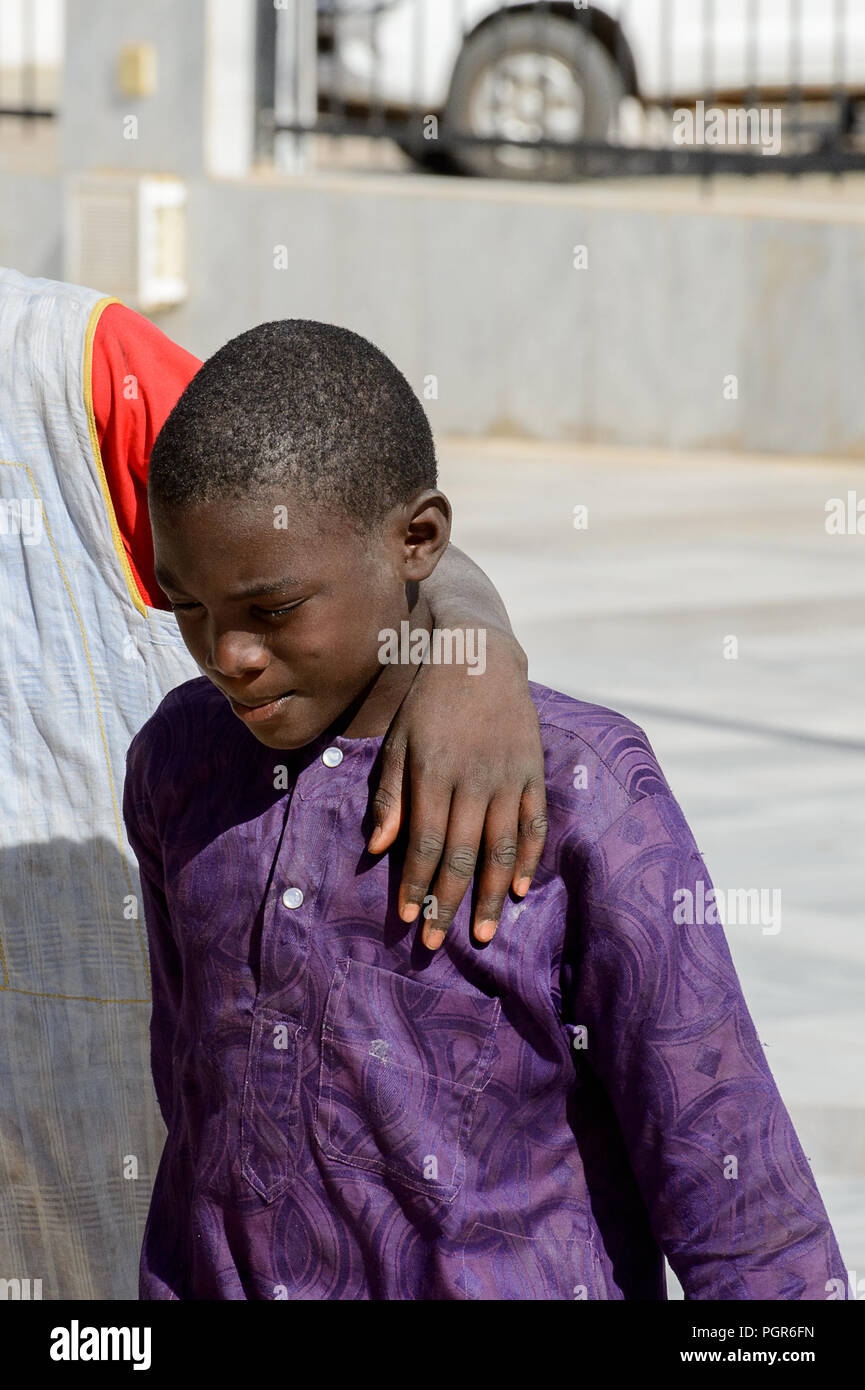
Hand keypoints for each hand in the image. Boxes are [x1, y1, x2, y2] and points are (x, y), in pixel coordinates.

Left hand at [368, 631, 546, 948]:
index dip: (416, 884)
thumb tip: (379, 847)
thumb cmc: (428, 703)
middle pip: (462, 854)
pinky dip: (529, 859)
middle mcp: (474, 780)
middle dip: (447, 903)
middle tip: (437, 943)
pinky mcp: (532, 772)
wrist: (480, 658)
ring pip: (502, 848)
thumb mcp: (398, 741)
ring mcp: (508, 778)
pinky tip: (521, 889)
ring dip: (493, 895)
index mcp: (434, 773)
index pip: (425, 842)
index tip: (409, 918)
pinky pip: (534, 824)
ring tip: (484, 933)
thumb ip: (390, 794)